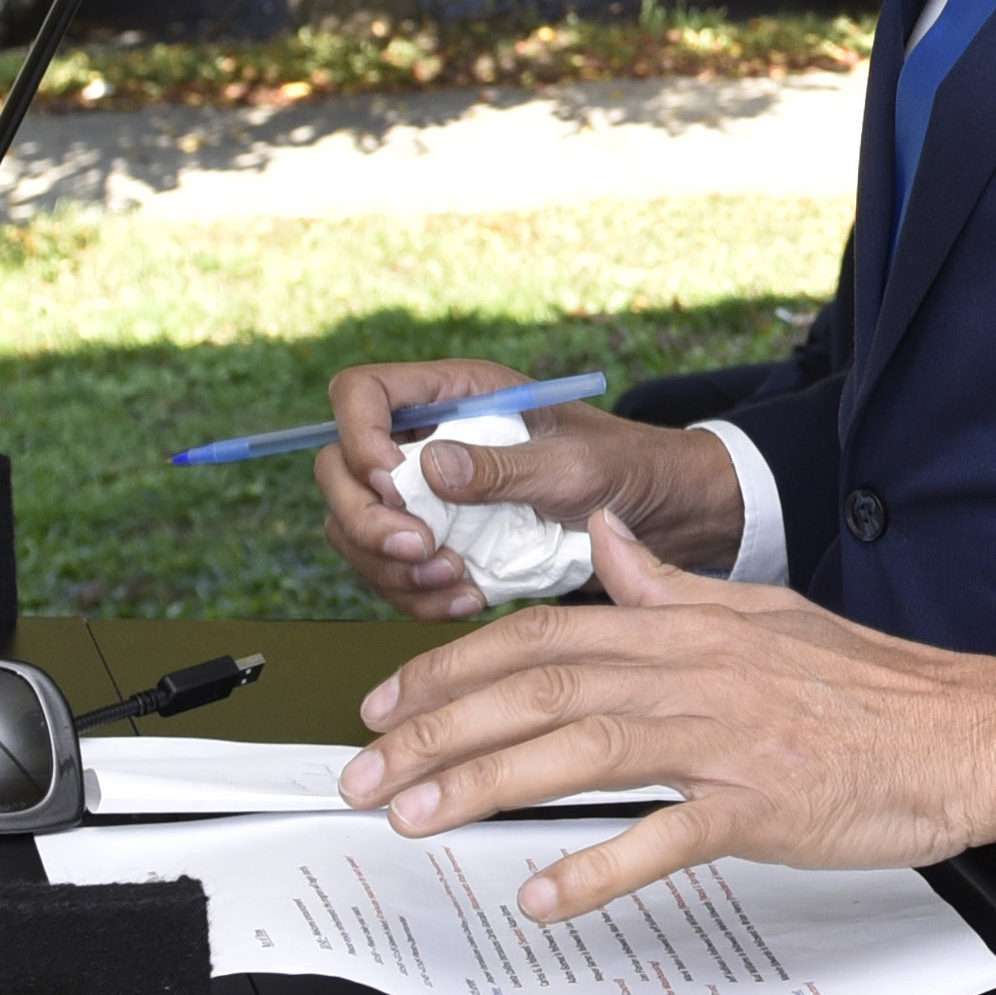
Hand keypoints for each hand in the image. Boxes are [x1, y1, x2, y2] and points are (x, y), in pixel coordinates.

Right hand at [314, 358, 747, 620]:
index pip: (362, 394)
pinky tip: (465, 600)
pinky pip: (390, 575)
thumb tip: (428, 467)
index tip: (392, 479)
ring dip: (388, 568)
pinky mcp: (439, 545)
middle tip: (418, 549)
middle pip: (339, 469)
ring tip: (454, 581)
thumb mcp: (573, 465)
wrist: (656, 519)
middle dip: (365, 518)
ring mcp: (428, 497)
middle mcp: (430, 440)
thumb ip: (503, 466)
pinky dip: (416, 596)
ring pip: (354, 531)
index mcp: (457, 395)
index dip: (358, 434)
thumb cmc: (625, 470)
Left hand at [335, 512, 995, 920]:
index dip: (452, 668)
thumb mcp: (762, 611)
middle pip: (539, 688)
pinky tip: (539, 894)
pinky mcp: (760, 805)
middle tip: (363, 773)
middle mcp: (692, 670)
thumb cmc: (868, 684)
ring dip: (482, 786)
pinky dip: (596, 867)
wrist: (963, 732)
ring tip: (413, 819)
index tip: (387, 703)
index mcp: (686, 625)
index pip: (543, 633)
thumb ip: (671, 583)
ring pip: (579, 750)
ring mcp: (725, 738)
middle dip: (435, 730)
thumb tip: (604, 541)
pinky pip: (663, 836)